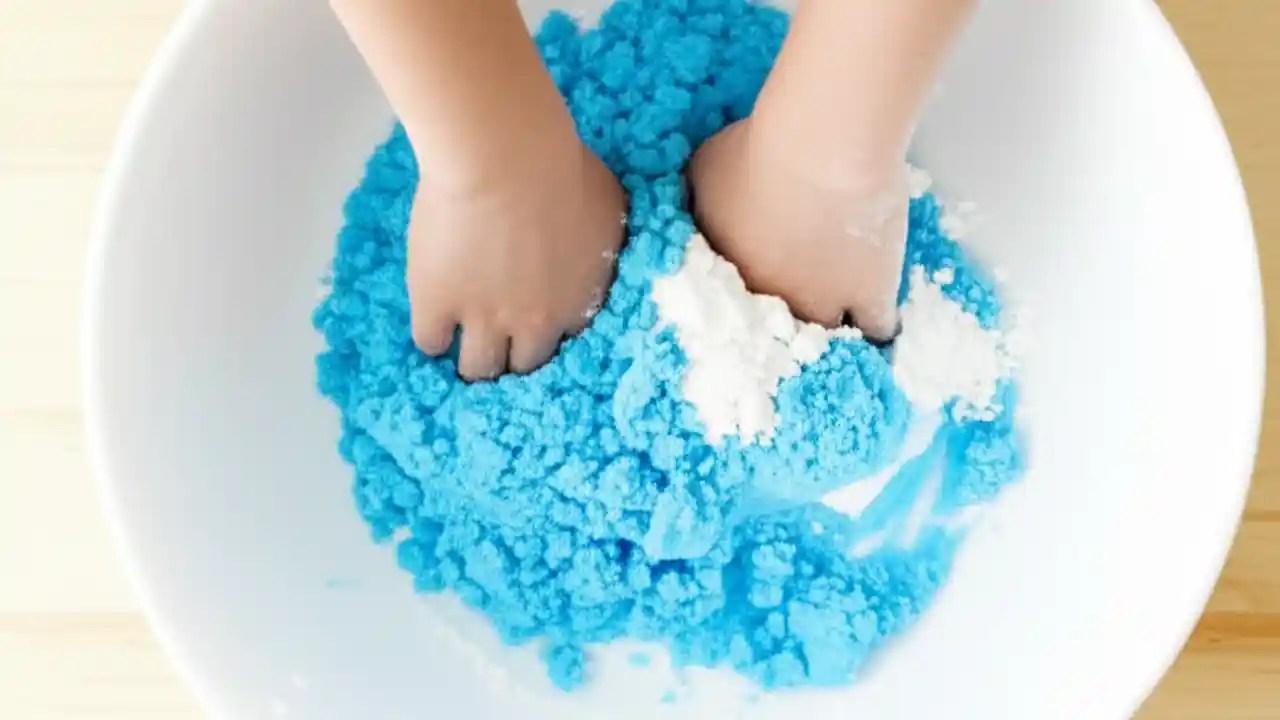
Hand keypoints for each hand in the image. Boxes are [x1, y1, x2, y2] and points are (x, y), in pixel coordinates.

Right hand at [407, 136, 625, 379]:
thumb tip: (598, 244)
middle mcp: (534, 323)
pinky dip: (432, 335)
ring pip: (477, 367)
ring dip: (473, 359)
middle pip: (524, 366)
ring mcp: (484, 319)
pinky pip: (430, 342)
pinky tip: (433, 320)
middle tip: (501, 342)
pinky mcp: (436, 306)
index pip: (568, 341)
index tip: (540, 319)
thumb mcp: (610, 207)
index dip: (552, 331)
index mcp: (578, 303)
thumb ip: (604, 241)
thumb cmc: (564, 171)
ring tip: (462, 347)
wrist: (506, 160)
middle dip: (514, 357)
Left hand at [687, 117, 906, 340]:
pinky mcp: (872, 298)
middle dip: (788, 312)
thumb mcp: (705, 173)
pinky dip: (878, 324)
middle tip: (801, 290)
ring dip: (834, 324)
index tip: (759, 280)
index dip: (750, 294)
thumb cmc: (757, 157)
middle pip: (780, 325)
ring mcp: (825, 306)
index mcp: (732, 278)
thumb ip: (702, 200)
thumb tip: (700, 207)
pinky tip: (882, 320)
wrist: (821, 155)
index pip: (735, 308)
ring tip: (845, 314)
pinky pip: (877, 328)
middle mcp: (774, 303)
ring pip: (828, 334)